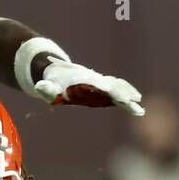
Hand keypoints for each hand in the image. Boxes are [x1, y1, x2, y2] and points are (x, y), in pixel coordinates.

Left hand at [18, 38, 143, 115]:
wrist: (56, 71)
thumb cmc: (52, 82)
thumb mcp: (47, 87)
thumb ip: (45, 87)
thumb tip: (38, 87)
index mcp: (85, 81)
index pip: (101, 86)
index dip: (111, 91)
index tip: (120, 98)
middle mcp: (96, 81)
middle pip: (113, 87)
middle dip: (125, 94)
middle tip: (136, 103)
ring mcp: (100, 83)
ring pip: (118, 87)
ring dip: (129, 94)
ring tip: (140, 108)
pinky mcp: (102, 86)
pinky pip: (117, 88)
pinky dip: (127, 93)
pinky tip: (136, 103)